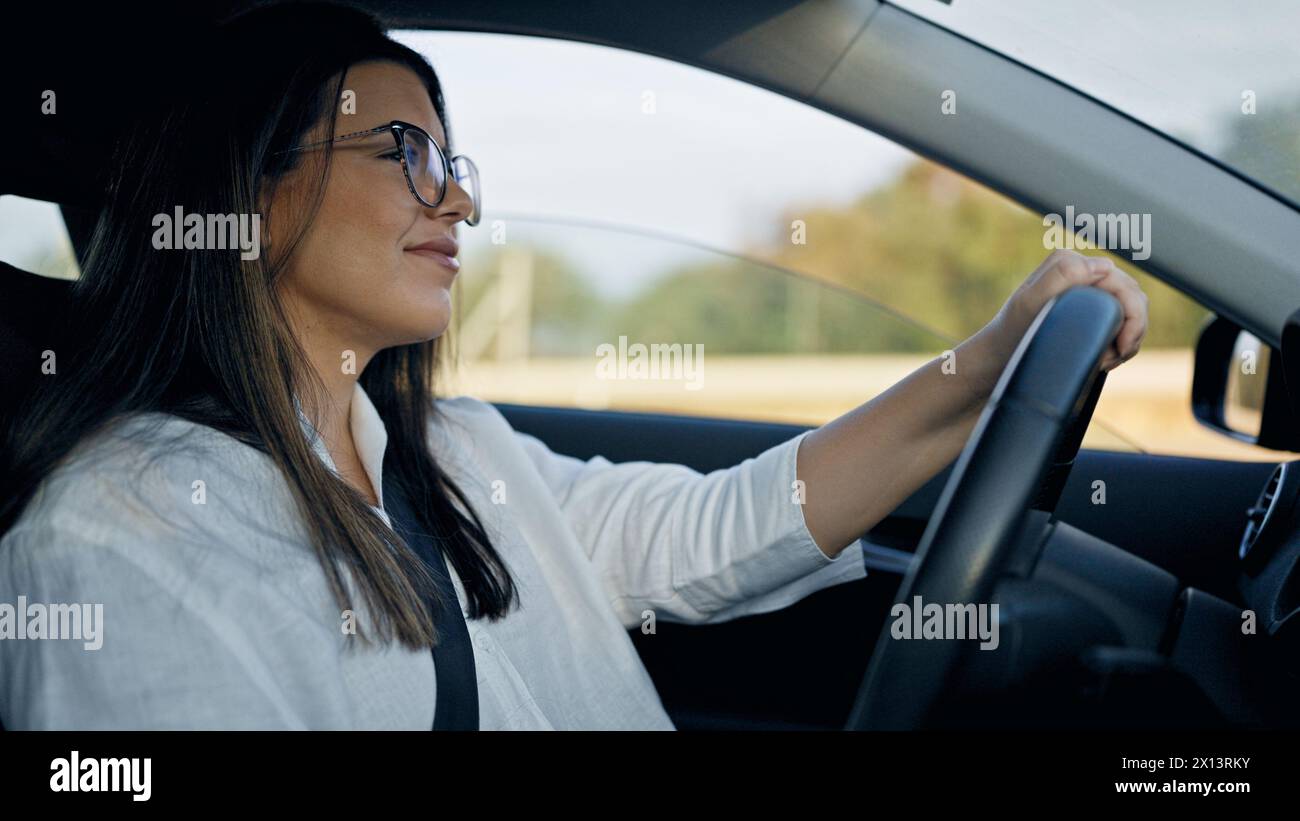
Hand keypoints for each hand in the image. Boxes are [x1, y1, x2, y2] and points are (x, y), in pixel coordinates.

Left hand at [989, 249, 1147, 371]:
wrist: (999, 355)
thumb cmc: (1011, 331)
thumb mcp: (1029, 303)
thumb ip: (1061, 275)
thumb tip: (1104, 266)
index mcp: (1070, 262)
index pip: (1122, 284)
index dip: (1131, 317)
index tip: (1118, 348)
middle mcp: (1080, 271)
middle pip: (1132, 297)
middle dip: (1132, 331)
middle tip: (1112, 359)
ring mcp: (1087, 289)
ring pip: (1132, 310)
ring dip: (1128, 338)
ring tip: (1106, 360)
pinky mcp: (1089, 308)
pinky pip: (1122, 319)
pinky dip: (1122, 341)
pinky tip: (1106, 357)